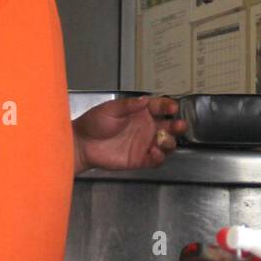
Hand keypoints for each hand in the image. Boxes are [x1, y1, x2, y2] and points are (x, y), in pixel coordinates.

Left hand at [72, 96, 187, 172]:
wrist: (82, 144)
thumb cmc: (94, 123)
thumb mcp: (110, 109)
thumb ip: (128, 105)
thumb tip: (144, 100)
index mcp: (141, 112)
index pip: (160, 107)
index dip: (168, 106)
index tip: (172, 107)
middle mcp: (146, 127)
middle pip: (169, 126)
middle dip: (177, 125)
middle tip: (178, 125)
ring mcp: (144, 144)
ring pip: (166, 143)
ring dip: (170, 142)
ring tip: (163, 140)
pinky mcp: (140, 159)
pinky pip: (155, 160)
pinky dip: (159, 158)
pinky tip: (154, 153)